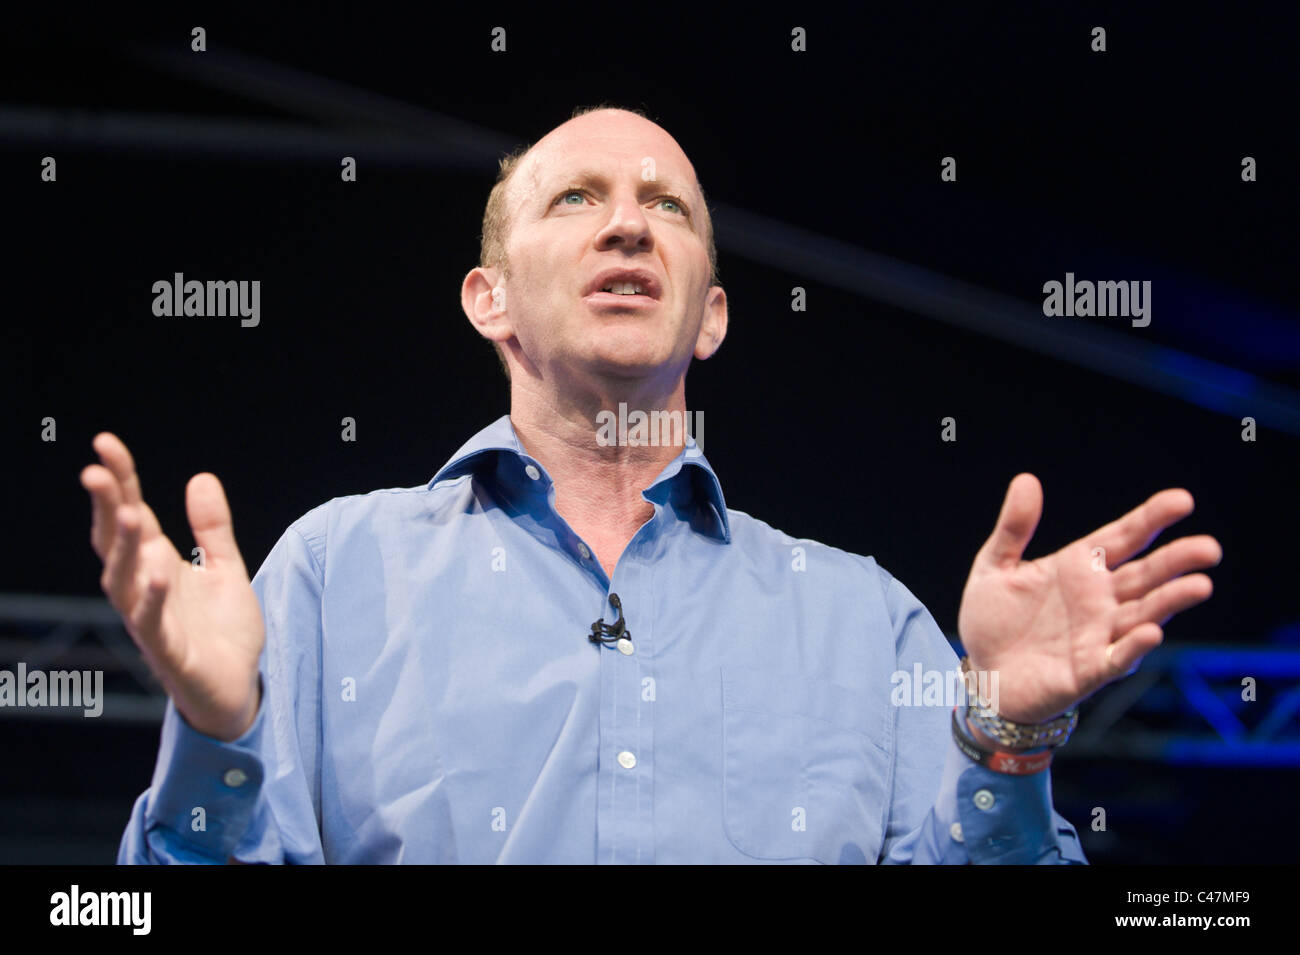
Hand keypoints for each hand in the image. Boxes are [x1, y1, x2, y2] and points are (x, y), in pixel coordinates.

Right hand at [81, 433, 264, 740]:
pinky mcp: (169, 651)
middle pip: (115, 542)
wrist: (240, 689)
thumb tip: (201, 477)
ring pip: (123, 581)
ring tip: (128, 512)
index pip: (130, 513)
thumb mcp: (226, 569)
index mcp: (156, 563)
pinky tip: (157, 573)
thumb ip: (214, 528)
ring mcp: (152, 620)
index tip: (105, 442)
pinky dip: (151, 599)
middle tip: (95, 470)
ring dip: (123, 548)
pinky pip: (152, 625)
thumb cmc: (223, 632)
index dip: (119, 479)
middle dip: (105, 506)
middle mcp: (145, 588)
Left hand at [957, 474, 1221, 724]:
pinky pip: (1116, 657)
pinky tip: (1150, 633)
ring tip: (1199, 585)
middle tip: (1209, 548)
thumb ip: (1013, 528)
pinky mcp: (1088, 670)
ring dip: (1169, 602)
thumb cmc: (993, 619)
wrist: (980, 674)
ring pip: (1142, 615)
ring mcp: (1098, 635)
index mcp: (1079, 568)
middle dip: (1176, 561)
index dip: (1152, 519)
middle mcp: (1098, 600)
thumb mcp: (994, 567)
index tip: (1181, 500)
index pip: (1125, 537)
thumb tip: (1027, 480)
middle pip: (1145, 575)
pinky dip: (1134, 646)